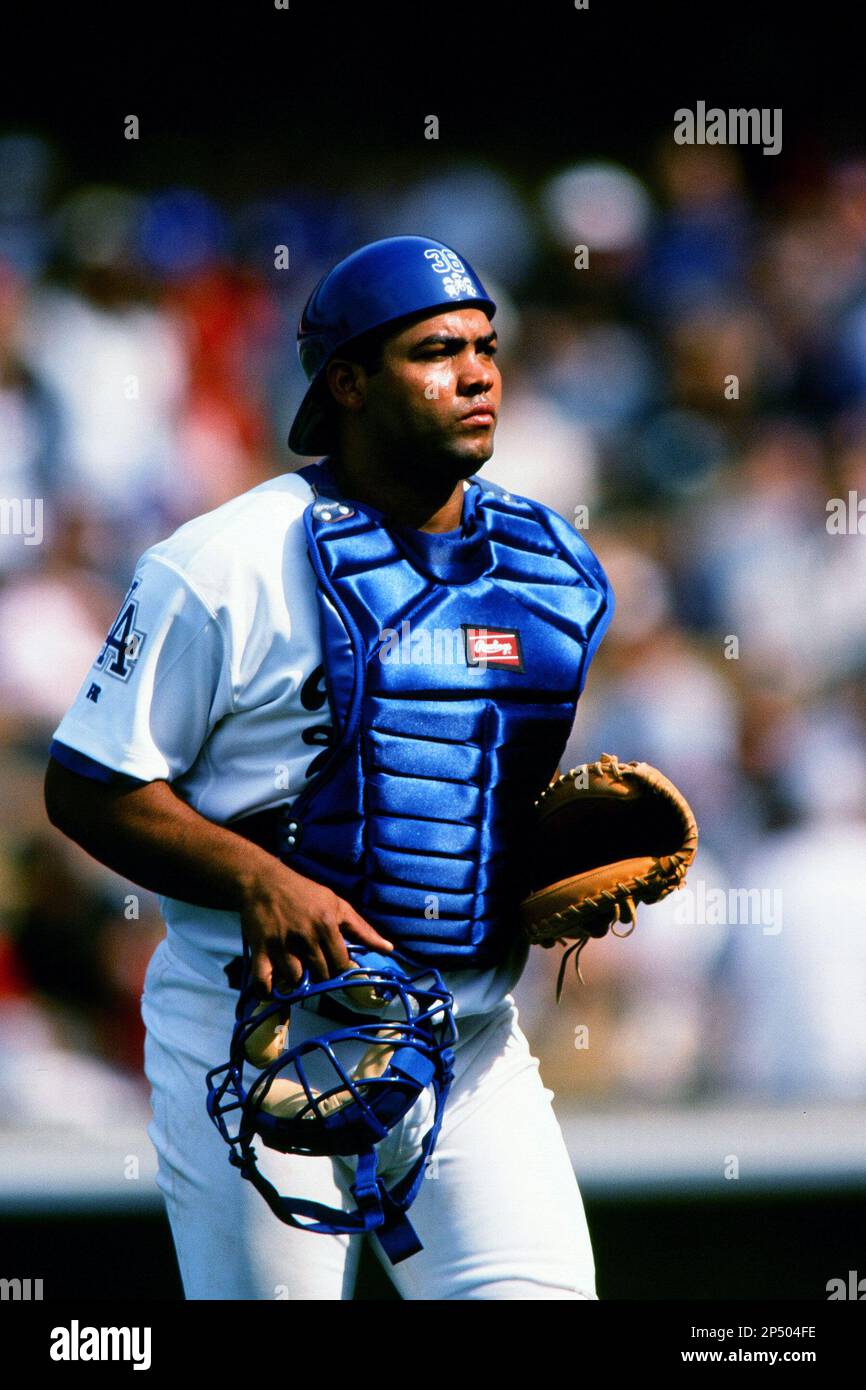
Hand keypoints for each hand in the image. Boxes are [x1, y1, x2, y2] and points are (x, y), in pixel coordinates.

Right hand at [238, 859, 393, 995]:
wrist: (263, 881)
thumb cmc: (304, 892)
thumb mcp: (337, 904)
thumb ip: (362, 929)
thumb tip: (389, 949)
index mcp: (327, 925)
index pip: (341, 964)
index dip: (339, 968)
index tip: (332, 964)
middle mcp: (305, 936)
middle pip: (321, 975)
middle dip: (320, 974)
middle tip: (313, 964)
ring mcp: (281, 944)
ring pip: (296, 980)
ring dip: (296, 979)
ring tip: (295, 967)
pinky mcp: (260, 949)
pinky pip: (264, 982)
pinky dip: (268, 990)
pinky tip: (273, 985)